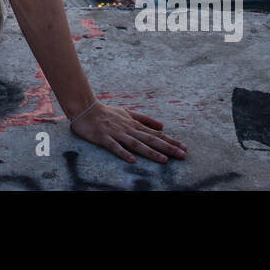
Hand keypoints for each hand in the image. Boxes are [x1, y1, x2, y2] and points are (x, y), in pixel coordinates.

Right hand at [70, 103, 187, 163]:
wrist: (85, 109)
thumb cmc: (107, 112)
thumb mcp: (128, 112)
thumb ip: (145, 119)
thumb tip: (162, 125)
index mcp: (134, 124)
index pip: (156, 134)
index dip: (170, 141)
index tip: (184, 148)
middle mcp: (128, 129)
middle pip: (150, 139)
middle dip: (167, 147)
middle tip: (182, 155)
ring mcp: (116, 133)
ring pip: (136, 144)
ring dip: (151, 152)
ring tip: (164, 160)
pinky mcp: (104, 138)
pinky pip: (115, 147)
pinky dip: (124, 153)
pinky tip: (133, 160)